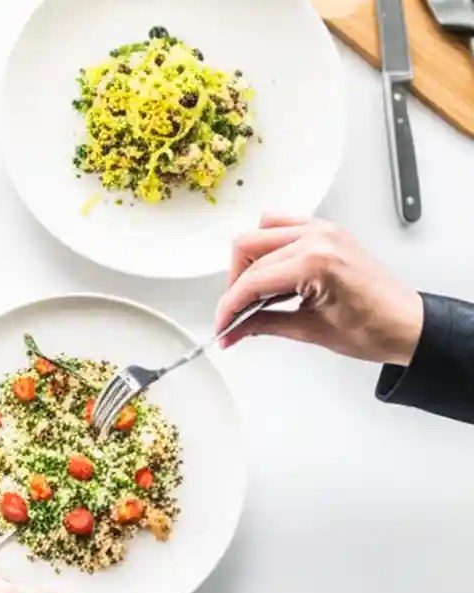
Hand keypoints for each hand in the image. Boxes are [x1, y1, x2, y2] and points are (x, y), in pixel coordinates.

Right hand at [215, 214, 423, 365]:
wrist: (407, 324)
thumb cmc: (374, 328)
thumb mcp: (309, 331)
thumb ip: (263, 325)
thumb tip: (233, 330)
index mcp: (316, 262)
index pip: (253, 280)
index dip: (229, 305)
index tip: (222, 324)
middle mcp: (318, 238)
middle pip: (248, 249)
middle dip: (235, 284)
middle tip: (235, 311)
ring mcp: (323, 230)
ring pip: (260, 232)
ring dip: (249, 261)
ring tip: (252, 291)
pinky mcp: (327, 231)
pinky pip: (282, 224)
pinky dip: (268, 244)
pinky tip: (270, 269)